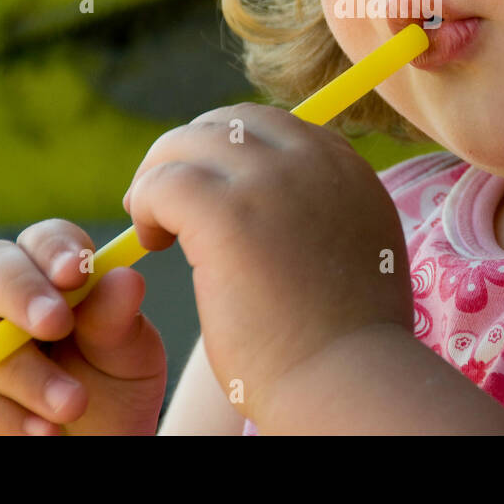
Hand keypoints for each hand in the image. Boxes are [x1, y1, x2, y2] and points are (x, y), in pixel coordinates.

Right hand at [0, 219, 167, 434]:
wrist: (91, 455)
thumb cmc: (108, 393)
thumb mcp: (127, 359)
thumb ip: (118, 322)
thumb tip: (126, 278)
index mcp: (42, 275)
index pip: (39, 241)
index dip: (55, 249)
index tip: (77, 273)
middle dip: (22, 294)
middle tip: (57, 324)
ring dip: (23, 372)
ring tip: (72, 404)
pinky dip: (0, 417)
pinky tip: (42, 432)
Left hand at [123, 102, 412, 424]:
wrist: (346, 381)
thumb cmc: (345, 341)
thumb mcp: (357, 251)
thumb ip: (327, 211)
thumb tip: (290, 205)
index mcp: (345, 167)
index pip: (271, 127)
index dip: (230, 154)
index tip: (211, 193)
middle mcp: (312, 159)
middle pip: (228, 122)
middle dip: (190, 155)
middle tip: (165, 204)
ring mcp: (270, 180)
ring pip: (188, 143)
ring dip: (159, 178)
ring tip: (153, 228)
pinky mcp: (226, 213)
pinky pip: (163, 181)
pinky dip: (146, 204)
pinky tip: (151, 242)